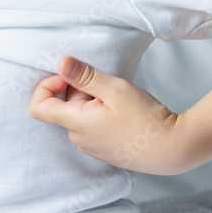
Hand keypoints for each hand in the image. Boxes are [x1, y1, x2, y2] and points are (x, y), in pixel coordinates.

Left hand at [28, 55, 184, 174]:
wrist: (173, 148)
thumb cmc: (146, 118)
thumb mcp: (114, 88)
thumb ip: (85, 76)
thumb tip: (60, 63)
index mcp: (76, 124)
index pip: (38, 107)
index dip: (47, 86)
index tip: (69, 76)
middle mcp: (79, 139)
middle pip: (63, 107)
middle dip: (79, 90)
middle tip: (105, 86)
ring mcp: (92, 146)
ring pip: (79, 115)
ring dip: (92, 101)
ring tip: (117, 99)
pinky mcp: (104, 149)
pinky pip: (91, 125)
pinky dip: (100, 112)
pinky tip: (122, 111)